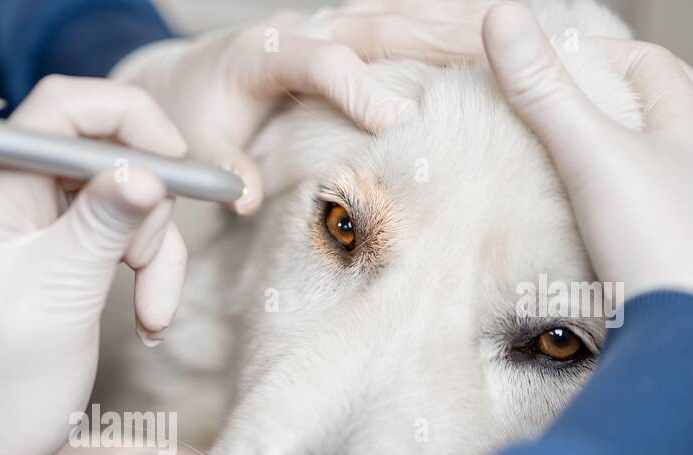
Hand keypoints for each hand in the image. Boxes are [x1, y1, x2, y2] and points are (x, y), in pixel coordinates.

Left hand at [0, 76, 189, 454]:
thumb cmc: (0, 379)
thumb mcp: (60, 293)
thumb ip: (103, 222)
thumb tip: (147, 169)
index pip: (58, 111)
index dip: (124, 119)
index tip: (175, 157)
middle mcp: (13, 200)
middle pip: (102, 155)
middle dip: (146, 205)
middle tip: (156, 257)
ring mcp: (40, 230)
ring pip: (124, 202)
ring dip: (154, 254)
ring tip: (153, 312)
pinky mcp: (65, 260)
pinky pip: (122, 241)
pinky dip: (149, 275)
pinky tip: (150, 321)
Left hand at [112, 0, 494, 213]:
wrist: (180, 82)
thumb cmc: (187, 118)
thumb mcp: (192, 148)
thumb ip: (222, 170)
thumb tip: (250, 199)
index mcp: (260, 52)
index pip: (319, 62)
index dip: (356, 89)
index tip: (395, 122)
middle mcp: (301, 27)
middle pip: (376, 24)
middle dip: (434, 38)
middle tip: (493, 56)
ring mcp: (328, 24)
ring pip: (398, 13)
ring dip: (454, 21)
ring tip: (511, 32)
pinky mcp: (345, 32)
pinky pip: (401, 18)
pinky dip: (444, 20)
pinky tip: (491, 25)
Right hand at [482, 2, 692, 345]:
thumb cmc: (654, 241)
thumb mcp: (590, 156)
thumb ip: (544, 92)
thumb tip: (501, 14)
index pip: (656, 69)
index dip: (607, 54)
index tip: (562, 58)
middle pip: (688, 115)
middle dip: (645, 101)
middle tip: (599, 101)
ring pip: (689, 172)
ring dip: (654, 159)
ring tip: (615, 162)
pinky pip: (676, 225)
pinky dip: (649, 214)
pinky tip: (625, 230)